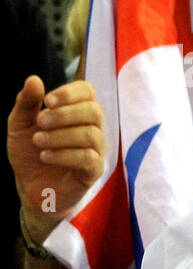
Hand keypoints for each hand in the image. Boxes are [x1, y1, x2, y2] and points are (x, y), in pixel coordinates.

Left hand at [7, 77, 105, 242]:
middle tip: (40, 123)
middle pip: (93, 111)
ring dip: (60, 135)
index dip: (70, 93)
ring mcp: (96, 151)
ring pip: (91, 134)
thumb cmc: (30, 155)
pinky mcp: (94, 171)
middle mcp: (92, 129)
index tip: (47, 101)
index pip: (88, 92)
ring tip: (38, 141)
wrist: (31, 189)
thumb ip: (26, 103)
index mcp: (77, 114)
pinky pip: (88, 158)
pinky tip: (46, 156)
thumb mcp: (20, 126)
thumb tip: (34, 79)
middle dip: (64, 114)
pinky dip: (64, 155)